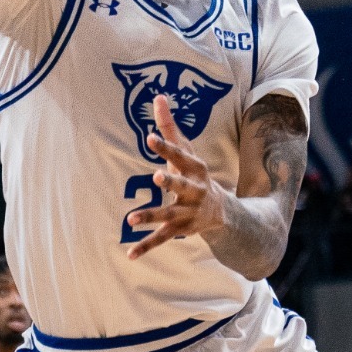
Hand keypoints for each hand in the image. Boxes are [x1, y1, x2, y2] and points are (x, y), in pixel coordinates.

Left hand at [127, 98, 234, 258]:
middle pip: (180, 185)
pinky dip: (146, 247)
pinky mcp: (179, 229)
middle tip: (156, 176)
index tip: (150, 137)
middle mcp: (192, 190)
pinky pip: (161, 239)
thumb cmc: (195, 173)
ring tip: (130, 219)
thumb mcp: (187, 151)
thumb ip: (170, 126)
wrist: (220, 211)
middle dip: (170, 181)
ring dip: (150, 215)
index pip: (179, 155)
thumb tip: (158, 96)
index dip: (165, 147)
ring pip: (167, 214)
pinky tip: (130, 255)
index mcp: (194, 168)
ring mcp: (186, 212)